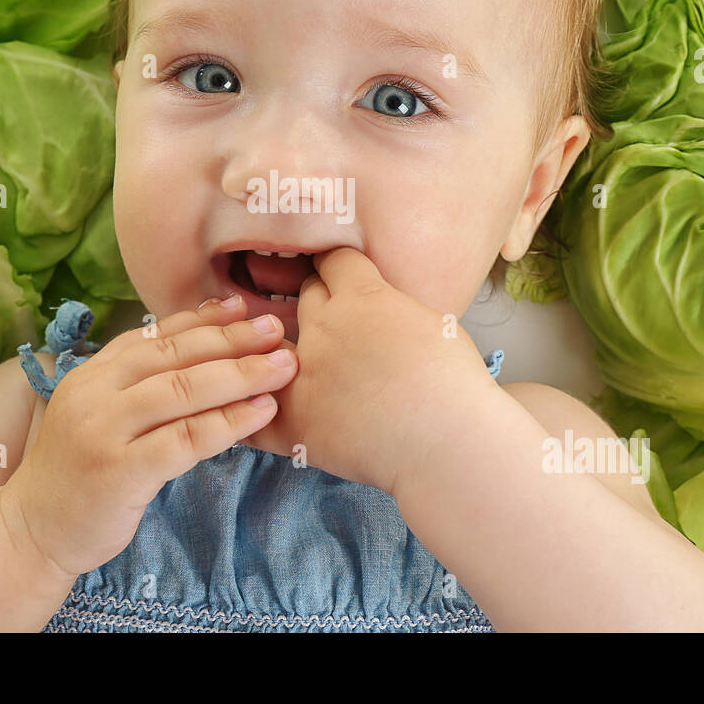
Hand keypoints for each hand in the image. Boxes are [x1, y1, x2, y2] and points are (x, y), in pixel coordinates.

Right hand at [2, 295, 296, 576]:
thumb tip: (202, 350)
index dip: (203, 319)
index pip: (156, 336)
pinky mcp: (121, 471)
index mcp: (92, 374)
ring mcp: (105, 431)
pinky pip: (186, 439)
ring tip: (282, 367)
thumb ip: (138, 385)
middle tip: (276, 331)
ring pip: (183, 390)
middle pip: (175, 356)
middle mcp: (95, 393)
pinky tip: (262, 413)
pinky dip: (229, 422)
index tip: (244, 308)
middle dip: (231, 340)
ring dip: (240, 375)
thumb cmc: (78, 473)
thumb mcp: (100, 415)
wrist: (32, 532)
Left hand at [241, 246, 497, 496]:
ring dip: (285, 349)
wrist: (448, 442)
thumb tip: (384, 308)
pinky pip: (253, 410)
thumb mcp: (434, 321)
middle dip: (319, 304)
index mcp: (363, 296)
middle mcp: (325, 326)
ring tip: (296, 360)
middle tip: (335, 322)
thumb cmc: (455, 383)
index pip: (333, 261)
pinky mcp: (294, 420)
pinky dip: (249, 409)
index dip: (337, 268)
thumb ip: (394, 307)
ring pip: (276, 346)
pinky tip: (248, 409)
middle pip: (306, 297)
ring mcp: (304, 372)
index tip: (338, 275)